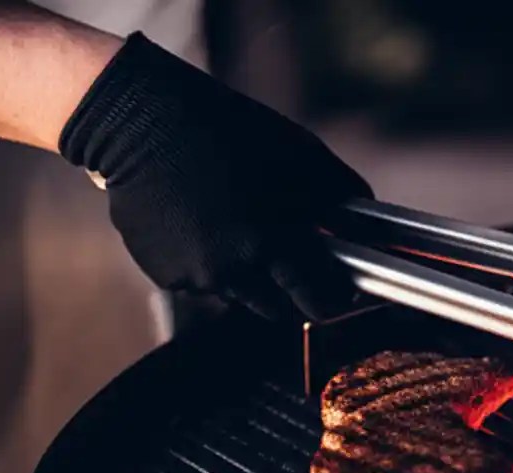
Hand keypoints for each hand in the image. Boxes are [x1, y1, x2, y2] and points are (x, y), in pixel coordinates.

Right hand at [60, 33, 370, 320]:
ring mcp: (192, 275)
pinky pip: (201, 282)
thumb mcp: (304, 156)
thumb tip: (369, 229)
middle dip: (294, 294)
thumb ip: (343, 198)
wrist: (142, 122)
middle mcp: (230, 270)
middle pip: (278, 309)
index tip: (342, 291)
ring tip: (245, 231)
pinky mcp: (161, 273)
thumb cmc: (230, 133)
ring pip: (239, 296)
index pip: (316, 302)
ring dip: (251, 277)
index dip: (334, 300)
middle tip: (297, 265)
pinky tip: (207, 226)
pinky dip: (211, 265)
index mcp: (269, 243)